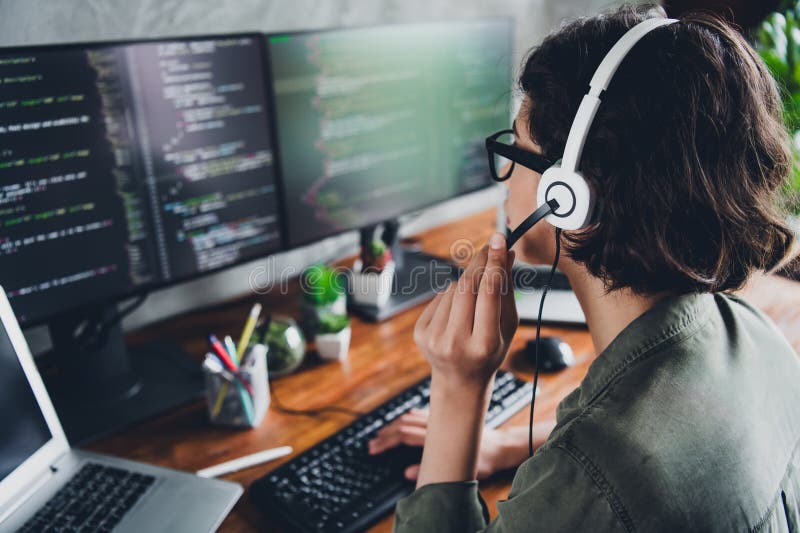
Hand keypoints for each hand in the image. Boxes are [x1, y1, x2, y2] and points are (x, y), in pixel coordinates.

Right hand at [368, 409, 519, 479]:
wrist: (500, 445)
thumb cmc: (483, 459)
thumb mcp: (460, 470)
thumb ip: (431, 471)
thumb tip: (407, 473)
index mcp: (438, 435)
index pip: (405, 434)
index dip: (387, 441)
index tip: (374, 448)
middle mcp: (438, 423)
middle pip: (403, 424)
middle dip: (385, 434)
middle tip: (371, 444)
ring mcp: (440, 418)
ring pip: (410, 417)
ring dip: (393, 425)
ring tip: (380, 434)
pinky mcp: (444, 418)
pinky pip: (420, 414)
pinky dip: (405, 418)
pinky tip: (400, 421)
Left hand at [413, 232, 517, 388]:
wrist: (460, 381)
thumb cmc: (489, 352)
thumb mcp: (506, 327)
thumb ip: (507, 291)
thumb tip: (506, 254)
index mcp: (484, 344)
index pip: (488, 293)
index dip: (494, 263)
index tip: (499, 241)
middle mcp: (456, 342)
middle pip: (467, 287)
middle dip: (480, 264)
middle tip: (491, 248)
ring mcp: (434, 338)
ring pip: (452, 290)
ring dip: (467, 282)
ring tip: (476, 297)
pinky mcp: (420, 333)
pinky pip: (439, 298)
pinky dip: (452, 296)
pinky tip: (459, 311)